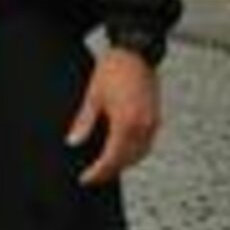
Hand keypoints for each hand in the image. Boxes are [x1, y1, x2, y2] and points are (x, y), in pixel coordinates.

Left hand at [67, 48, 160, 186]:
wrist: (136, 51)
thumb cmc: (114, 68)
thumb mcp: (93, 95)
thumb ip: (84, 122)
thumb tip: (73, 142)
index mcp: (125, 122)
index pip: (111, 158)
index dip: (98, 172)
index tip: (86, 178)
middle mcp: (142, 126)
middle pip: (127, 160)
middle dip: (110, 171)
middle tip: (94, 176)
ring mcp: (152, 123)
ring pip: (139, 155)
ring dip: (123, 163)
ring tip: (106, 166)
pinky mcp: (156, 118)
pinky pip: (146, 144)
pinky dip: (134, 152)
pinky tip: (122, 150)